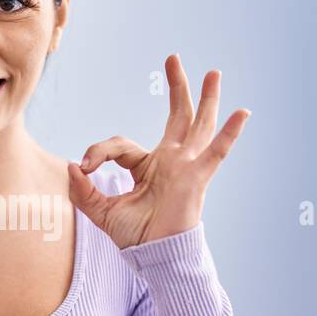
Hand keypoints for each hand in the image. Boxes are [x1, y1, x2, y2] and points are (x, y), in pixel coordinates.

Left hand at [67, 53, 249, 247]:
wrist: (155, 257)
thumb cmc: (136, 236)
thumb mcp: (101, 211)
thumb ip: (84, 191)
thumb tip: (74, 167)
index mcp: (147, 167)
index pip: (121, 145)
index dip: (99, 151)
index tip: (87, 167)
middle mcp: (171, 161)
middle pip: (177, 117)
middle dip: (177, 88)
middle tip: (173, 58)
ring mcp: (186, 167)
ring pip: (198, 125)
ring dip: (206, 99)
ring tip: (214, 73)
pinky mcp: (197, 177)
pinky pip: (216, 152)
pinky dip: (229, 133)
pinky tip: (242, 112)